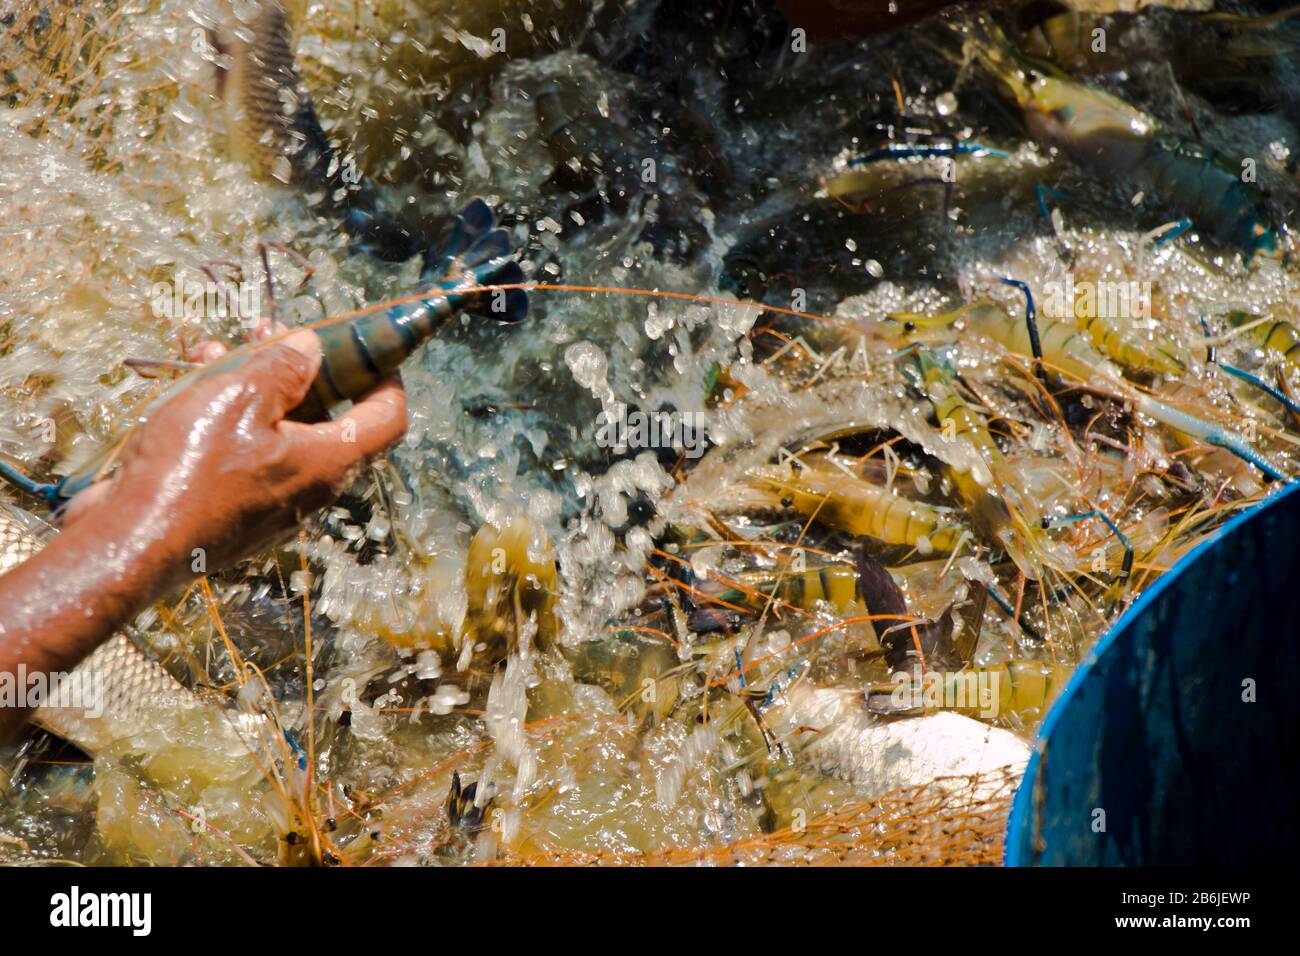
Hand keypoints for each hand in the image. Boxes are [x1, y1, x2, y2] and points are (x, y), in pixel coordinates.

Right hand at [61, 327, 406, 588]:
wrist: (128, 542)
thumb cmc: (190, 469)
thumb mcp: (240, 397)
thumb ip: (284, 367)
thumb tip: (312, 349)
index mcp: (328, 463)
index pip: (387, 418)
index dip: (385, 378)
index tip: (370, 348)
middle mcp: (310, 487)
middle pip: (326, 417)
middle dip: (298, 368)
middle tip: (266, 332)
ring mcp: (272, 502)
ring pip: (278, 429)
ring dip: (253, 386)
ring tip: (212, 353)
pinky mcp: (234, 508)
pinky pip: (246, 453)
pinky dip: (228, 418)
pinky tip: (190, 390)